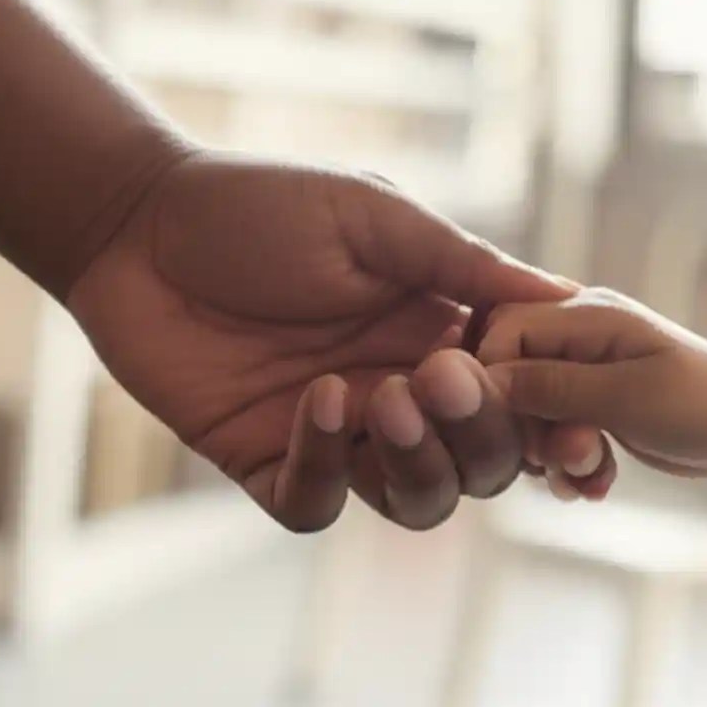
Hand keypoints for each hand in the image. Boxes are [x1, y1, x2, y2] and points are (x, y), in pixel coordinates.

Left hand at [67, 150, 609, 530]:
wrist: (138, 223)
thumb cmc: (262, 204)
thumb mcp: (376, 217)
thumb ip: (466, 264)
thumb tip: (567, 295)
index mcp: (441, 337)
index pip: (520, 403)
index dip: (551, 424)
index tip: (567, 424)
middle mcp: (402, 394)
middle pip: (482, 465)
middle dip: (479, 435)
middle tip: (441, 379)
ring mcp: (338, 435)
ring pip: (415, 502)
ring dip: (418, 461)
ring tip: (384, 394)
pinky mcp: (268, 460)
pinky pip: (317, 502)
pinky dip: (329, 465)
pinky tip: (319, 399)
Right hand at [478, 288, 706, 477]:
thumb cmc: (702, 405)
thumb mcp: (626, 397)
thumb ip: (555, 387)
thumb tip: (488, 381)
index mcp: (584, 314)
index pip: (501, 331)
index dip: (495, 383)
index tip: (518, 431)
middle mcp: (577, 335)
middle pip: (508, 375)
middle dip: (529, 429)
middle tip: (566, 460)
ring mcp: (584, 370)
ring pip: (528, 412)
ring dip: (552, 456)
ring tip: (589, 478)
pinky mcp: (592, 403)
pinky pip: (553, 432)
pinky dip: (569, 464)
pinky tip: (597, 484)